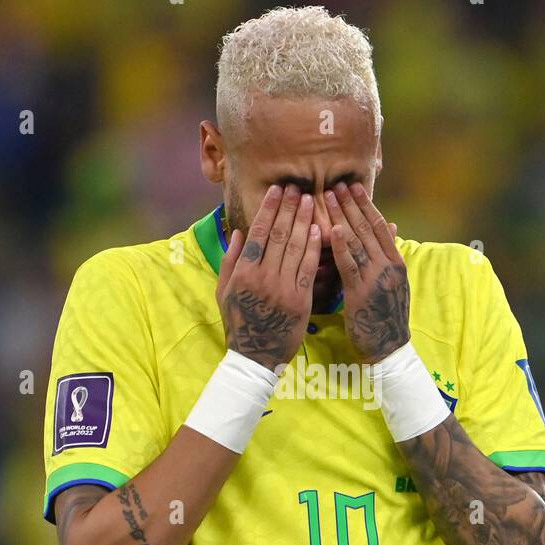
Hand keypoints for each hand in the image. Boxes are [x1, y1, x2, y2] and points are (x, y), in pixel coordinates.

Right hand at [217, 184, 320, 370]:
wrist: (256, 357)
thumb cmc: (239, 322)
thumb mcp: (224, 292)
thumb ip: (231, 261)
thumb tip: (239, 232)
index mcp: (243, 273)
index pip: (258, 233)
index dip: (269, 209)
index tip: (277, 190)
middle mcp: (262, 278)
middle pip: (279, 235)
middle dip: (289, 208)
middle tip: (298, 188)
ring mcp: (282, 289)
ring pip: (296, 248)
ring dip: (305, 221)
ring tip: (312, 202)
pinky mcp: (301, 300)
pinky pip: (309, 268)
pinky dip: (315, 247)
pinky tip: (319, 230)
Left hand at [325, 182, 408, 363]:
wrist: (389, 346)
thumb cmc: (386, 316)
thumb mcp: (394, 283)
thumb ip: (389, 256)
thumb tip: (392, 228)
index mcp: (396, 262)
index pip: (380, 226)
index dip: (366, 205)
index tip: (354, 187)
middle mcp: (388, 266)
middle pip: (368, 228)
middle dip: (351, 205)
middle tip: (337, 184)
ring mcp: (376, 278)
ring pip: (358, 242)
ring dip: (342, 217)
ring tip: (329, 198)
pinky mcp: (361, 293)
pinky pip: (349, 265)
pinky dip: (341, 245)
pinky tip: (331, 229)